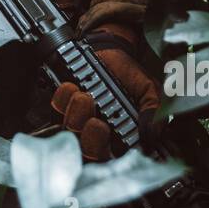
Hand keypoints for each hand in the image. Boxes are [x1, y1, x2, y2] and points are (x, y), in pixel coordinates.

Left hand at [51, 25, 161, 159]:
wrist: (110, 48)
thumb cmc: (129, 73)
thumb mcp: (149, 90)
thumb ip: (152, 111)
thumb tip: (152, 135)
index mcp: (119, 137)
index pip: (109, 158)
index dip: (105, 153)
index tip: (109, 138)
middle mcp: (96, 134)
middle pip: (86, 154)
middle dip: (89, 142)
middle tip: (95, 123)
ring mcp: (78, 120)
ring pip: (70, 134)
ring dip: (75, 117)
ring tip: (84, 97)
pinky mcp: (62, 106)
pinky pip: (56, 112)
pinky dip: (62, 101)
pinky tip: (71, 87)